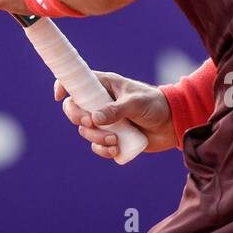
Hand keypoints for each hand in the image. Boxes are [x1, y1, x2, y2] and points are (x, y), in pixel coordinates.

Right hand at [55, 71, 176, 158]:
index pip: (76, 82)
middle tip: (93, 124)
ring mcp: (104, 121)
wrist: (172, 124)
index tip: (60, 97)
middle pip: (74, 110)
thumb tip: (95, 118)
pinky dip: (102, 150)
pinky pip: (97, 146)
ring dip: (95, 138)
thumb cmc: (155, 104)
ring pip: (85, 131)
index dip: (63, 86)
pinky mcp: (111, 137)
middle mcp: (100, 102)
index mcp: (104, 86)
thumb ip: (116, 109)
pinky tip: (114, 150)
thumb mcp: (136, 103)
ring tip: (114, 140)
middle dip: (79, 119)